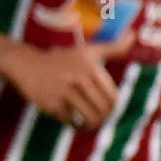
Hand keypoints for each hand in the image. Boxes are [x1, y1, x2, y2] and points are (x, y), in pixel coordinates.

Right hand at [0, 31, 133, 129]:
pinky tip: (71, 119)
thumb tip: (134, 35)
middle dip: (102, 117)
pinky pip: (70, 121)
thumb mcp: (87, 50)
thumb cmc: (62, 59)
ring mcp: (64, 92)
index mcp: (90, 66)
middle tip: (98, 117)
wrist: (27, 64)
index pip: (113, 97)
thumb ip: (113, 46)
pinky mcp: (52, 104)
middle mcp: (78, 78)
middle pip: (102, 110)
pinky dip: (72, 123)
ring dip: (90, 124)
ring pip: (88, 118)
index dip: (113, 107)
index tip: (107, 108)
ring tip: (88, 123)